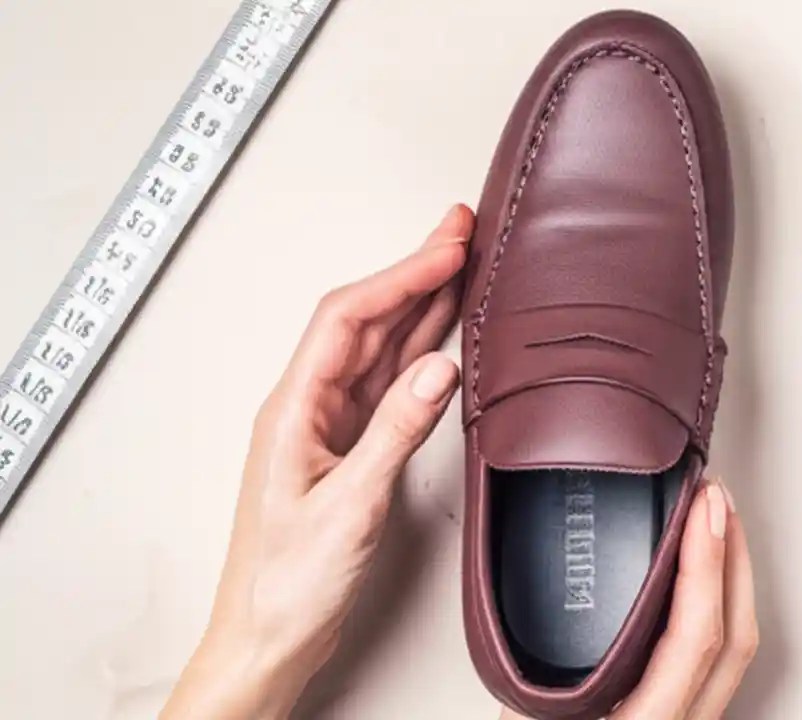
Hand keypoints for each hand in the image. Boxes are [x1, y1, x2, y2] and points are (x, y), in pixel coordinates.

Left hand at [163, 205, 473, 718]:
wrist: (267, 638)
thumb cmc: (286, 585)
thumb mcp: (349, 507)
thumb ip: (395, 433)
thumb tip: (437, 370)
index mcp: (293, 409)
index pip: (348, 319)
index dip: (400, 277)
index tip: (445, 250)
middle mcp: (308, 407)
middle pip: (365, 320)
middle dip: (413, 271)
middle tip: (457, 232)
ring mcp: (328, 427)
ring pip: (380, 348)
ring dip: (419, 305)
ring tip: (459, 267)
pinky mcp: (347, 450)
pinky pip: (388, 385)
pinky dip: (419, 353)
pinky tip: (441, 336)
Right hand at [502, 478, 759, 719]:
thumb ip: (533, 693)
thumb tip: (523, 625)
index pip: (696, 642)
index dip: (706, 567)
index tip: (703, 510)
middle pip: (735, 641)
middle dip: (733, 560)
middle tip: (717, 499)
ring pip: (733, 656)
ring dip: (730, 582)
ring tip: (713, 527)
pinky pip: (715, 666)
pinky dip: (716, 611)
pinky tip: (695, 585)